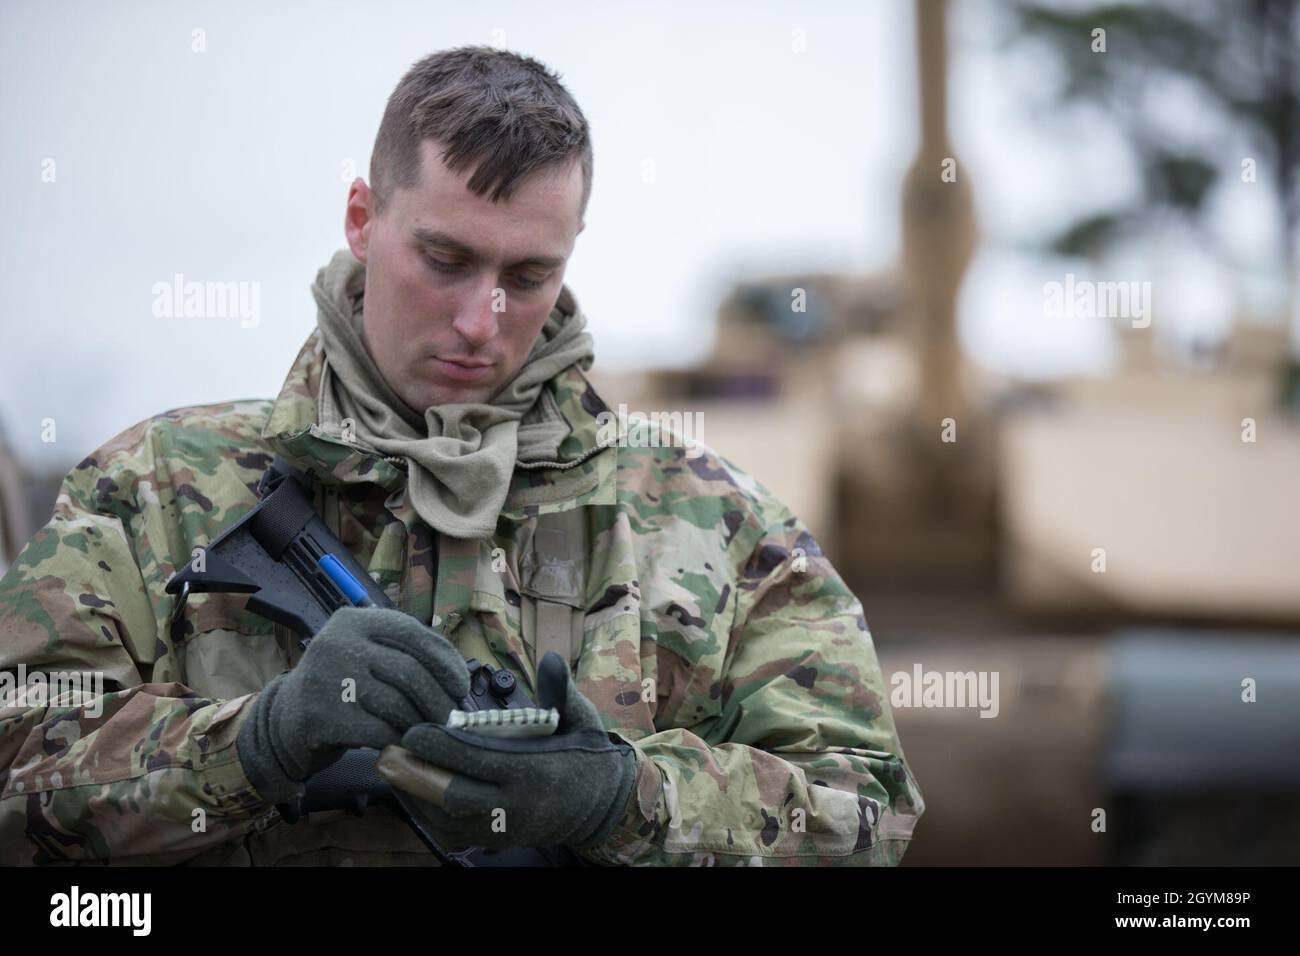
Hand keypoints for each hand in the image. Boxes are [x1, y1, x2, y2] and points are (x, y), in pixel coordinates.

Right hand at [236, 607, 469, 803]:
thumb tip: (459, 677)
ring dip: (420, 723)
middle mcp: (338, 643)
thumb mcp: (366, 654)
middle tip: (449, 719)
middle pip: (410, 672)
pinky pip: (379, 731)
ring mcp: (328, 679)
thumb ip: (404, 653)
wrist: (287, 720)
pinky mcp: (322, 716)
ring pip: (397, 704)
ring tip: (427, 732)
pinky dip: (399, 739)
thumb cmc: (342, 686)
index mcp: (354, 621)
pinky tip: (404, 744)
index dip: (445, 661)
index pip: (414, 634)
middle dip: (438, 700)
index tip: (461, 686)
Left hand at [375, 652, 638, 851]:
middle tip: (390, 750)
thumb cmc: (586, 756)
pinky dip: (426, 814)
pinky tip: (410, 792)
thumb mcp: (581, 720)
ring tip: (391, 769)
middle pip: (453, 794)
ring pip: (446, 819)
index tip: (415, 730)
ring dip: (414, 794)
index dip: (440, 745)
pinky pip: (451, 834)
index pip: (477, 758)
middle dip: (417, 772)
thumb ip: (561, 690)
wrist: (600, 807)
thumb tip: (550, 657)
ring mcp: (504, 829)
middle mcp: (516, 805)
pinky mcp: (496, 842)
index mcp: (533, 771)